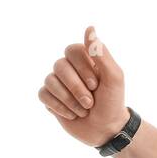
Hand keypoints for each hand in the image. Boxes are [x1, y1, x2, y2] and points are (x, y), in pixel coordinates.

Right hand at [38, 25, 128, 146]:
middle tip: (90, 102)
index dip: (82, 68)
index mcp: (87, 58)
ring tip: (84, 109)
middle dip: (76, 87)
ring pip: (50, 80)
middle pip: (59, 65)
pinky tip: (72, 114)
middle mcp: (70, 67)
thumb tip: (90, 28)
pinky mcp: (50, 97)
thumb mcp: (113, 77)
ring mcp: (58, 82)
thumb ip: (101, 54)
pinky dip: (59, 106)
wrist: (106, 129)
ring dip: (69, 99)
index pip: (72, 50)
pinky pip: (43, 94)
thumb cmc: (113, 101)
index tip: (96, 84)